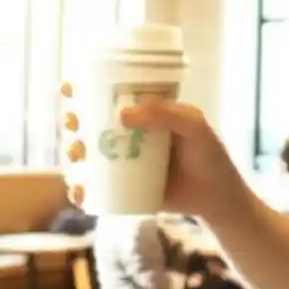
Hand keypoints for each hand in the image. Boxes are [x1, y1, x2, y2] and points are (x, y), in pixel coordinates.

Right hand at [59, 82, 247, 217]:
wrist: (219, 198)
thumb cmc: (209, 154)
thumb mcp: (193, 126)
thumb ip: (165, 114)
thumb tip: (123, 114)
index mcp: (142, 114)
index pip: (107, 95)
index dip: (82, 90)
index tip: (69, 90)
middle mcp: (128, 136)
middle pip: (89, 124)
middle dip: (71, 122)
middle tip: (73, 125)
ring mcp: (124, 164)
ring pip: (87, 156)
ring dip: (72, 155)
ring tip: (77, 157)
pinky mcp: (125, 190)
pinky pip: (97, 189)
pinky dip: (82, 191)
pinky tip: (79, 193)